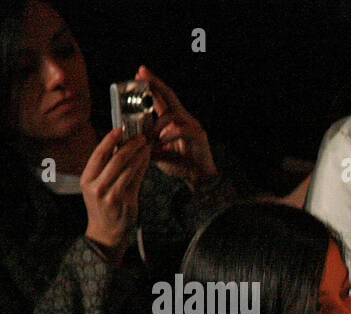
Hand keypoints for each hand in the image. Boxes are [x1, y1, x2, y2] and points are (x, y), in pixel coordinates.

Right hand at [81, 127, 150, 261]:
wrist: (105, 234)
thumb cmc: (103, 208)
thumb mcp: (97, 188)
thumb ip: (106, 170)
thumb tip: (120, 148)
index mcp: (86, 180)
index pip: (98, 155)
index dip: (109, 140)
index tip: (119, 129)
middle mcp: (96, 186)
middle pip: (115, 159)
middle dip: (129, 145)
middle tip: (140, 137)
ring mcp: (110, 194)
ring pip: (127, 168)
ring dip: (139, 155)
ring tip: (146, 145)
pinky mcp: (124, 201)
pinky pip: (135, 180)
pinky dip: (142, 167)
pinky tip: (147, 160)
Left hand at [135, 65, 217, 188]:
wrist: (199, 179)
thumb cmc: (179, 164)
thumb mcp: (156, 151)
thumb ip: (144, 142)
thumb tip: (126, 137)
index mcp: (174, 120)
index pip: (162, 97)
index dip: (152, 84)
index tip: (139, 72)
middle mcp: (184, 119)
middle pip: (169, 96)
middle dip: (154, 84)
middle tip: (141, 74)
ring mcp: (193, 127)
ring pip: (171, 115)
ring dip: (156, 124)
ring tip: (148, 136)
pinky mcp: (199, 137)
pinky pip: (182, 130)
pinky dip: (169, 134)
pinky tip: (161, 140)